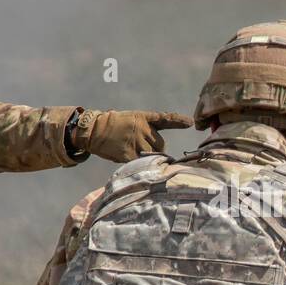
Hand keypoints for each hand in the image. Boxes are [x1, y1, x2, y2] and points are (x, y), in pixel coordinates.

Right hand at [73, 109, 193, 162]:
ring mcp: (136, 142)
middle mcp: (142, 129)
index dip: (178, 121)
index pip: (165, 119)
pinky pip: (141, 163)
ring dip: (148, 159)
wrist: (94, 130)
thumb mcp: (132, 121)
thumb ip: (146, 133)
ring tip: (134, 154)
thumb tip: (157, 152)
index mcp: (144, 118)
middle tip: (143, 150)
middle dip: (156, 151)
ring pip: (152, 156)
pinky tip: (130, 160)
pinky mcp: (130, 154)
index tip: (191, 122)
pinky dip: (140, 166)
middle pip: (161, 145)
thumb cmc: (114, 126)